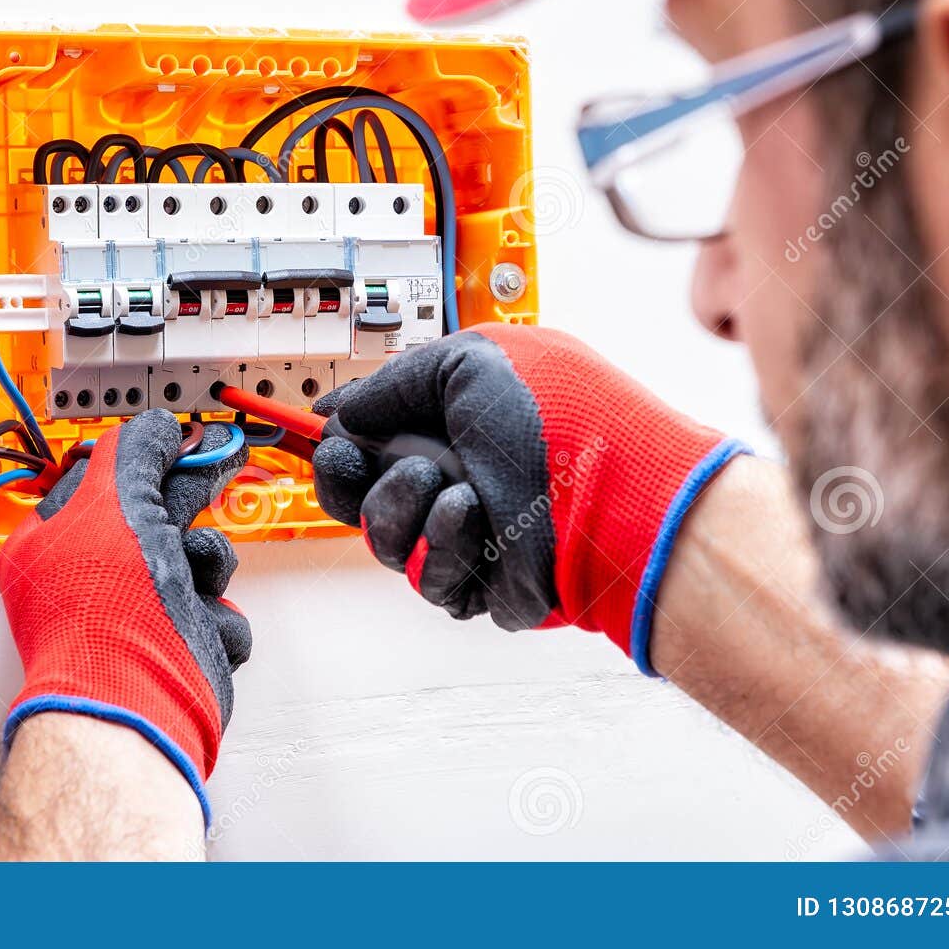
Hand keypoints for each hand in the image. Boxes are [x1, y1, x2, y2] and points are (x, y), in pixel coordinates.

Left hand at [0, 411, 249, 824]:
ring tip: (199, 578)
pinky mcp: (178, 650)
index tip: (181, 436)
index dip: (146, 456)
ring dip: (208, 565)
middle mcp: (90, 582)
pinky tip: (202, 627)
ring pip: (195, 563)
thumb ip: (135, 454)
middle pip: (153, 516)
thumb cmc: (107, 613)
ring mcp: (135, 618)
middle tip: (223, 456)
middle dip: (189, 491)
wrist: (136, 704)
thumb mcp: (114, 503)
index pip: (100, 481)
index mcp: (54, 546)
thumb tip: (156, 429)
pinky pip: (217, 612)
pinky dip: (218, 618)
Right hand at [312, 324, 745, 670]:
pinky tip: (477, 519)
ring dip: (407, 508)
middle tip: (388, 465)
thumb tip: (335, 410)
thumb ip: (389, 384)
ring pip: (384, 540)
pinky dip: (446, 543)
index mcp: (446, 426)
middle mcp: (451, 478)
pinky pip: (428, 577)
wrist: (613, 492)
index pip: (364, 446)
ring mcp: (464, 535)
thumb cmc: (559, 419)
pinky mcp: (479, 585)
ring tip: (460, 488)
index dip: (338, 449)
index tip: (335, 443)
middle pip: (358, 499)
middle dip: (358, 483)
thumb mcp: (466, 364)